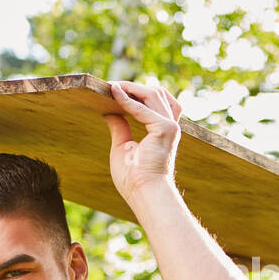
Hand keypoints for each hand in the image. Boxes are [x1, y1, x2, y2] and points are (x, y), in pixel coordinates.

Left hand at [104, 81, 182, 202]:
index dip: (136, 93)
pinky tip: (114, 93)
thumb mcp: (122, 147)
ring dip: (132, 88)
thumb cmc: (134, 179)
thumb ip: (119, 128)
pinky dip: (127, 99)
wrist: (144, 194)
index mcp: (162, 132)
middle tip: (111, 85)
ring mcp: (170, 127)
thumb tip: (109, 112)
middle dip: (134, 87)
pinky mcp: (165, 129)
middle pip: (156, 94)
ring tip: (112, 86)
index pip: (154, 103)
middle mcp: (169, 127)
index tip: (114, 89)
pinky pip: (143, 108)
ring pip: (153, 94)